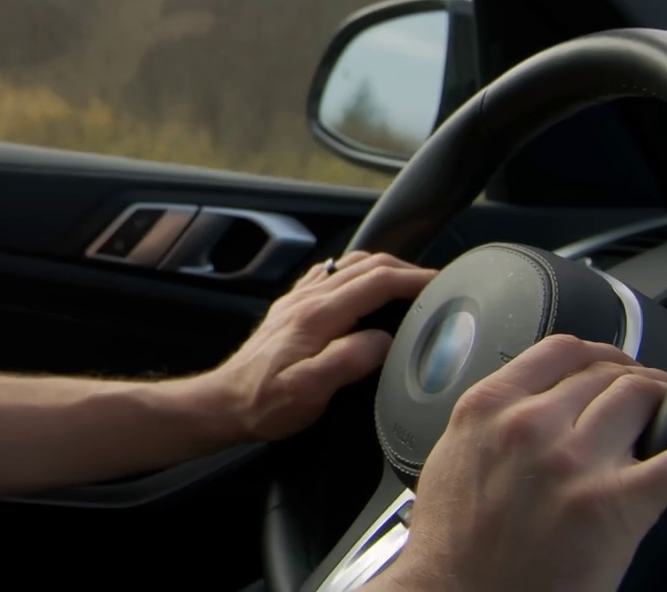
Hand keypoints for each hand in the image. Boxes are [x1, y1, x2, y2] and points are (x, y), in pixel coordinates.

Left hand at [204, 251, 434, 442]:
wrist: (225, 402)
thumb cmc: (264, 402)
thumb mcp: (309, 390)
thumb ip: (348, 360)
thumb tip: (382, 340)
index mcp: (317, 315)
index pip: (375, 280)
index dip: (413, 279)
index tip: (441, 284)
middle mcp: (307, 299)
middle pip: (365, 265)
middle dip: (405, 269)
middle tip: (435, 284)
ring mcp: (297, 301)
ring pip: (348, 266)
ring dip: (382, 268)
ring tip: (409, 283)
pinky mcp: (292, 309)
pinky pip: (329, 277)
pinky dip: (356, 274)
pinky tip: (364, 287)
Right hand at [375, 334, 666, 591]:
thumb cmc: (454, 541)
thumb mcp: (453, 455)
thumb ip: (494, 417)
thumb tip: (536, 400)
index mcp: (488, 407)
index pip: (562, 350)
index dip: (601, 355)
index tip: (615, 367)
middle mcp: (531, 424)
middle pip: (607, 373)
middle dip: (637, 383)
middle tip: (652, 404)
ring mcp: (574, 462)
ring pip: (643, 396)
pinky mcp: (614, 504)